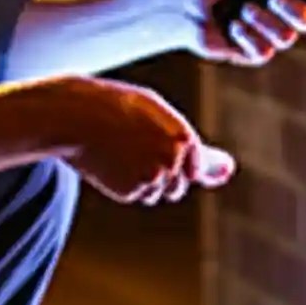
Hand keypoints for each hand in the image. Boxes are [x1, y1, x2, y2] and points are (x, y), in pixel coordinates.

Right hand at [53, 77, 234, 204]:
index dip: (175, 159)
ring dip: (143, 179)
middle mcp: (174, 162)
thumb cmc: (119, 108)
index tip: (152, 147)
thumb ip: (195, 148)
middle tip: (133, 144)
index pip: (197, 168)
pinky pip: (137, 195)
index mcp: (185, 138)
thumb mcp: (161, 117)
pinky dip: (126, 184)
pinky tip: (112, 163)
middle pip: (178, 186)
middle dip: (160, 172)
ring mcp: (152, 178)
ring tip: (121, 151)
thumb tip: (229, 171)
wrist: (75, 116)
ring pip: (158, 193)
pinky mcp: (131, 191)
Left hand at [174, 0, 305, 66]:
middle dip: (295, 10)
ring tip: (242, 11)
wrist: (179, 8)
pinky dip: (249, 37)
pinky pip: (264, 51)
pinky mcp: (250, 52)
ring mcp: (265, 35)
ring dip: (264, 22)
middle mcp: (277, 14)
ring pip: (287, 38)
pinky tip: (232, 27)